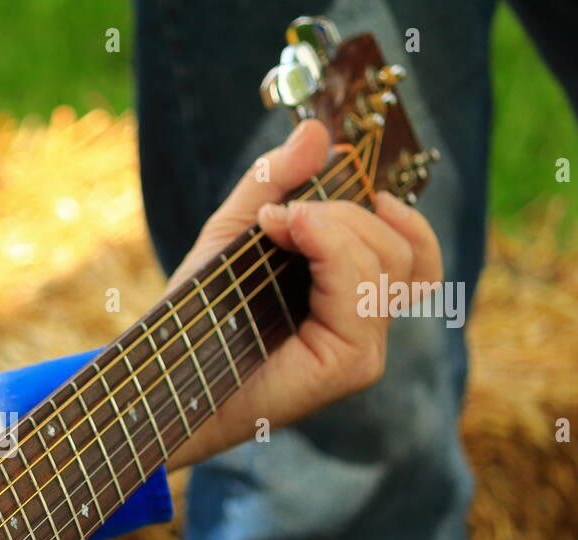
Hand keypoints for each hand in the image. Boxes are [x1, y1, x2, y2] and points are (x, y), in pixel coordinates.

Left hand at [163, 119, 441, 468]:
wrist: (165, 370)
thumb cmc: (199, 313)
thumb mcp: (235, 232)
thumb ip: (274, 182)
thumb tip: (317, 130)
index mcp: (351, 298)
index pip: (412, 251)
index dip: (393, 211)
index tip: (341, 186)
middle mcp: (366, 326)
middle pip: (401, 248)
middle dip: (344, 213)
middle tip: (283, 214)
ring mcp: (364, 350)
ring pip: (387, 263)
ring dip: (332, 226)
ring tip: (277, 225)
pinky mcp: (350, 366)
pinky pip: (362, 292)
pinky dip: (330, 249)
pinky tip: (285, 233)